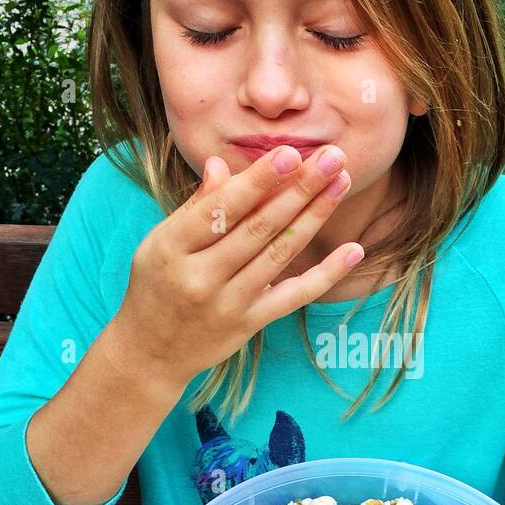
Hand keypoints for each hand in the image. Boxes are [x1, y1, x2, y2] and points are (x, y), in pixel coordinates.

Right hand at [109, 141, 363, 392]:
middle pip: (259, 227)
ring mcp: (228, 303)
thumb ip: (195, 207)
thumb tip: (221, 164)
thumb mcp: (160, 242)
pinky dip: (327, 273)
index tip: (289, 152)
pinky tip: (353, 250)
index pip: (223, 208)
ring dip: (315, 215)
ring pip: (280, 253)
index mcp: (172, 247)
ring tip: (340, 182)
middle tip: (332, 157)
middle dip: (299, 188)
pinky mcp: (250, 324)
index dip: (258, 180)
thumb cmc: (155, 285)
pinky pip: (295, 295)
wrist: (150, 353)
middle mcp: (201, 276)